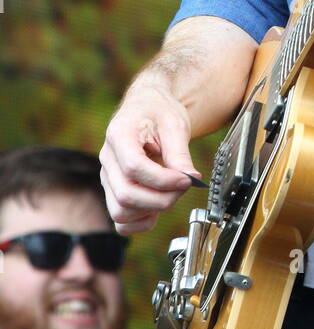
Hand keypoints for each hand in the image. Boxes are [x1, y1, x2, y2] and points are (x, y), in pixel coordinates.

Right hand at [99, 85, 197, 234]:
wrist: (148, 107)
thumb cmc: (158, 111)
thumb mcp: (174, 124)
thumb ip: (179, 153)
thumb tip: (190, 179)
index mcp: (119, 135)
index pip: (134, 167)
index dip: (163, 180)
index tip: (187, 179)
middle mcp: (108, 159)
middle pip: (126, 195)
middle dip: (161, 199)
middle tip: (184, 187)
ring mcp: (108, 177)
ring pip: (120, 211)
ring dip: (151, 210)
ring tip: (171, 194)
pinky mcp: (114, 191)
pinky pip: (120, 220)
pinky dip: (140, 222)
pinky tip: (158, 207)